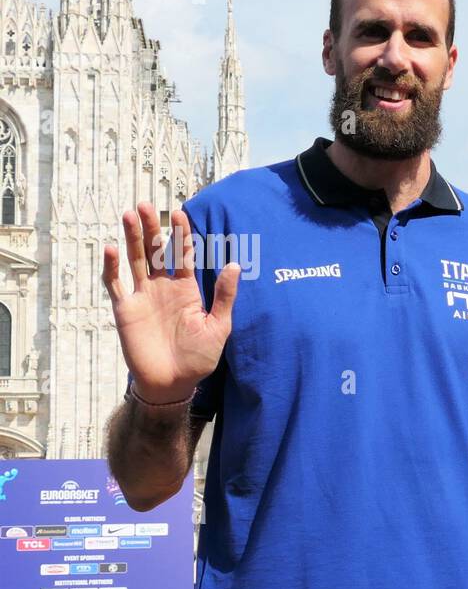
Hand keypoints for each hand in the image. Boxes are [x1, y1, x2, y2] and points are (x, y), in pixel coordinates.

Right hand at [102, 204, 238, 402]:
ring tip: (129, 215)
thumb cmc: (199, 357)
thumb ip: (224, 296)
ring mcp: (142, 296)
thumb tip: (235, 265)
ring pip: (134, 260)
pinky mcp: (125, 308)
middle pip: (154, 250)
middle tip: (146, 205)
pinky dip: (112, 266)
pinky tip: (112, 249)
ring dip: (131, 238)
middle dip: (150, 228)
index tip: (179, 213)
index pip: (182, 254)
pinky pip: (115, 283)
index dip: (180, 234)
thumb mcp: (218, 326)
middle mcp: (162, 287)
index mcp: (186, 289)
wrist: (173, 383)